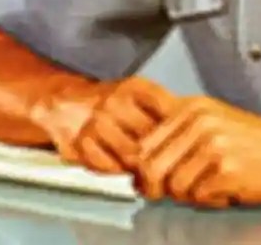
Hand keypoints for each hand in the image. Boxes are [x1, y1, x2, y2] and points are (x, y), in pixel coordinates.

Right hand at [32, 76, 176, 174]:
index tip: (189, 148)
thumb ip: (167, 113)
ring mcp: (96, 122)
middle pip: (153, 140)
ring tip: (146, 172)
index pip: (171, 112)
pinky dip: (117, 172)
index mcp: (136, 87)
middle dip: (163, 159)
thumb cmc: (110, 104)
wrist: (62, 102)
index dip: (183, 134)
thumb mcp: (140, 96)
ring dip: (140, 170)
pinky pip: (109, 168)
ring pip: (132, 157)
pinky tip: (119, 166)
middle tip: (170, 169)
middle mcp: (115, 100)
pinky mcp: (80, 142)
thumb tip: (199, 137)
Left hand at [136, 95, 260, 206]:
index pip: (143, 143)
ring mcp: (213, 145)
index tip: (146, 181)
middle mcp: (198, 122)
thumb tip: (139, 165)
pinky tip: (227, 191)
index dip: (141, 169)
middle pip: (150, 166)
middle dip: (158, 188)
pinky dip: (210, 201)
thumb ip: (176, 137)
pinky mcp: (228, 170)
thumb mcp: (211, 124)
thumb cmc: (257, 143)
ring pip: (174, 186)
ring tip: (210, 187)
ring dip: (189, 196)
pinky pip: (199, 196)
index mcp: (190, 108)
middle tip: (172, 193)